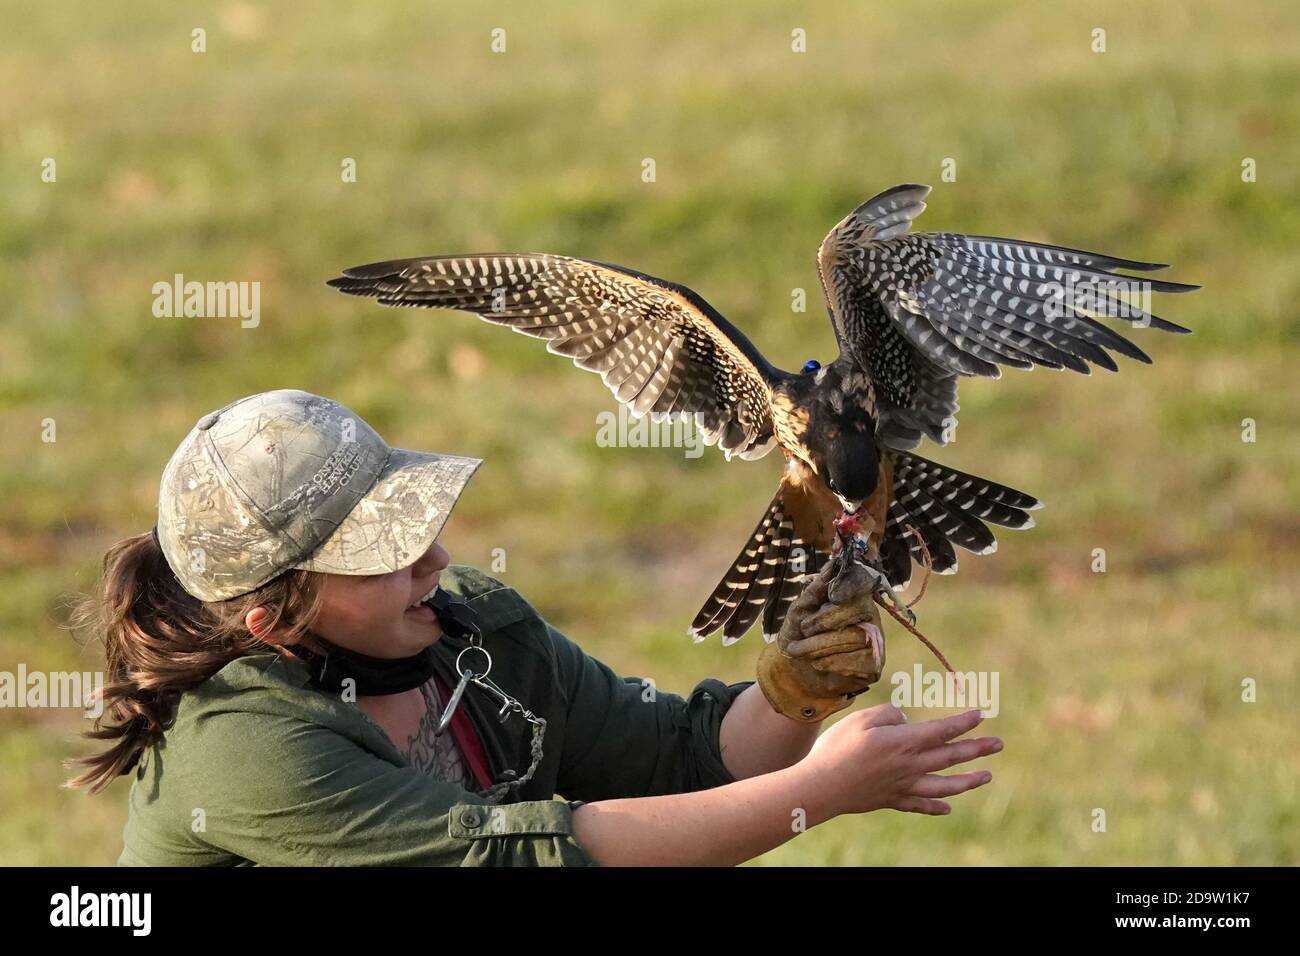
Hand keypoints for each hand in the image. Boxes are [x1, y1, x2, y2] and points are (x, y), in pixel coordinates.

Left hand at [757, 558, 884, 721]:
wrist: (794, 670)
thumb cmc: (799, 634)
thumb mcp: (801, 609)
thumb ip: (818, 588)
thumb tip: (834, 562)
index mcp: (854, 598)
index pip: (859, 584)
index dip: (847, 587)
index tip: (830, 596)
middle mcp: (870, 617)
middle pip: (857, 610)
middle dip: (823, 622)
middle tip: (802, 631)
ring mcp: (875, 642)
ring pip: (855, 637)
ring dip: (820, 646)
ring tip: (801, 651)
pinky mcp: (873, 667)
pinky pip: (858, 661)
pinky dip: (832, 663)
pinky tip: (819, 663)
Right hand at [800, 705, 1001, 817]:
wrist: (822, 787)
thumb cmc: (838, 748)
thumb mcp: (861, 718)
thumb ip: (888, 714)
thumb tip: (904, 721)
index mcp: (904, 742)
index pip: (942, 730)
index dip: (963, 722)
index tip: (980, 714)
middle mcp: (910, 766)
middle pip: (950, 757)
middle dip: (977, 749)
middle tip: (998, 744)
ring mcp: (902, 786)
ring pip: (944, 785)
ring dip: (968, 780)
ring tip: (986, 777)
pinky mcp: (891, 800)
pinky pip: (920, 805)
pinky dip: (936, 806)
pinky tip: (948, 807)